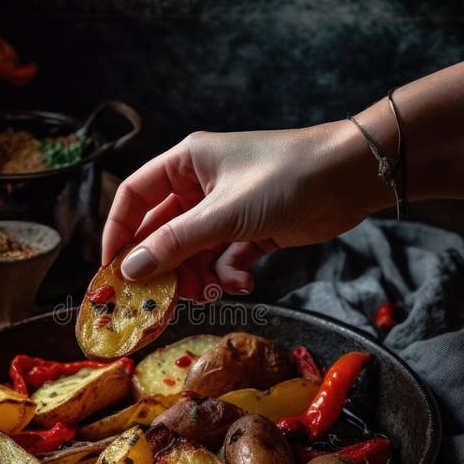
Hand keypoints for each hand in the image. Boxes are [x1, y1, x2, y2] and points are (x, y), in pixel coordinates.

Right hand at [102, 122, 384, 299]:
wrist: (351, 177)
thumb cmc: (286, 178)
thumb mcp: (223, 214)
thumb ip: (175, 244)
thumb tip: (130, 271)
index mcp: (186, 164)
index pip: (134, 198)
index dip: (119, 233)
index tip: (112, 271)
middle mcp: (201, 185)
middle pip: (163, 232)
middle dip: (164, 266)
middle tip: (161, 299)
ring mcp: (227, 209)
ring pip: (194, 252)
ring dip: (198, 276)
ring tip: (213, 292)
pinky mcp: (252, 230)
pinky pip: (225, 259)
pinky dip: (229, 275)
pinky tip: (243, 283)